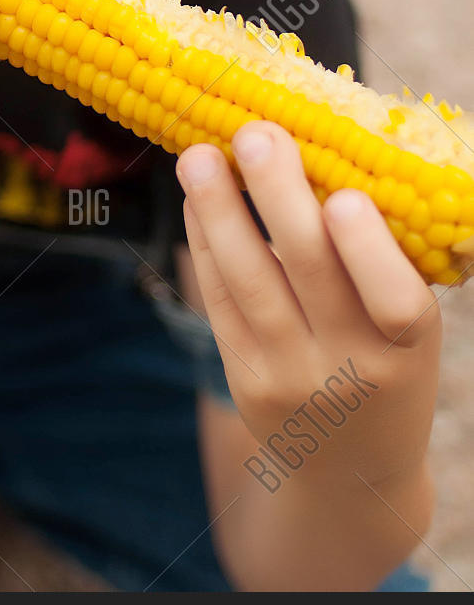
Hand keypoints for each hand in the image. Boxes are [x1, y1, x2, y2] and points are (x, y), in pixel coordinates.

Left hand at [175, 124, 441, 493]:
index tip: (344, 195)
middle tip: (256, 133)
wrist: (352, 472)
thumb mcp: (407, 331)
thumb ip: (378, 263)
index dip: (368, 250)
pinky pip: (221, 304)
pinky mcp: (246, 381)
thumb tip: (327, 152)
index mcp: (409, 348)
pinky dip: (206, 245)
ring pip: (250, 285)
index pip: (396, 302)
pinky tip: (195, 201)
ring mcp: (292, 378)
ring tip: (198, 155)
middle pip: (309, 274)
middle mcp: (352, 367)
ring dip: (220, 213)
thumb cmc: (387, 366)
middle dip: (279, 197)